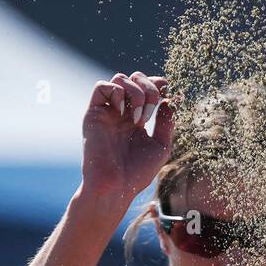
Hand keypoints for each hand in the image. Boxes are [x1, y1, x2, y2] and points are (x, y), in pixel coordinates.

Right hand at [79, 72, 174, 206]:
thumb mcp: (160, 146)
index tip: (168, 92)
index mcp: (136, 119)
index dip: (158, 84)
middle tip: (151, 113)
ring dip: (136, 93)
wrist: (115, 187)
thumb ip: (166, 123)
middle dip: (150, 88)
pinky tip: (122, 113)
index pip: (147, 88)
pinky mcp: (94, 113)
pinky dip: (117, 92)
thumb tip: (171, 100)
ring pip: (120, 78)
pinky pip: (102, 86)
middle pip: (135, 78)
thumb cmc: (137, 173)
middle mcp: (121, 112)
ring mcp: (108, 111)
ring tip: (139, 119)